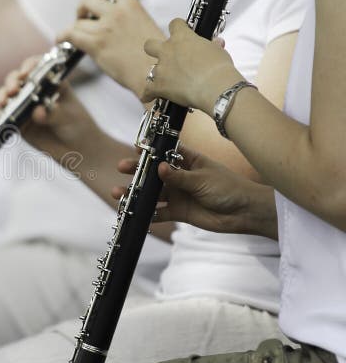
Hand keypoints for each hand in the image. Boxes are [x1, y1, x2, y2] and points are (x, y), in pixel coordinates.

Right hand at [0, 58, 97, 158]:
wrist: (77, 150)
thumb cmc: (78, 126)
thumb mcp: (69, 117)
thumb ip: (54, 113)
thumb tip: (38, 111)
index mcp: (51, 81)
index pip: (38, 66)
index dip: (29, 66)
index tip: (26, 73)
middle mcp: (34, 90)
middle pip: (17, 79)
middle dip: (12, 82)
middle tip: (12, 91)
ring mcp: (23, 105)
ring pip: (6, 95)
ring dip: (1, 96)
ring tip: (2, 104)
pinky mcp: (16, 122)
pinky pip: (1, 117)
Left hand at [58, 0, 164, 97]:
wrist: (157, 72)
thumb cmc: (157, 57)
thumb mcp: (148, 28)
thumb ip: (132, 20)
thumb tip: (118, 25)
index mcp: (133, 6)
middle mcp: (117, 14)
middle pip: (89, 0)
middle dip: (83, 8)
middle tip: (83, 16)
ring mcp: (105, 29)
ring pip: (78, 21)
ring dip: (74, 26)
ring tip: (73, 33)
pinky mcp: (96, 44)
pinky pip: (70, 34)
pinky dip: (62, 36)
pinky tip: (60, 40)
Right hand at [113, 147, 277, 238]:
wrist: (244, 212)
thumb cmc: (228, 188)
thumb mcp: (202, 179)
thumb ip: (179, 176)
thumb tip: (158, 168)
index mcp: (187, 160)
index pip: (164, 152)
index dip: (149, 150)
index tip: (136, 148)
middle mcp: (179, 176)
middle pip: (153, 172)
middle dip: (137, 171)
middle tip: (122, 168)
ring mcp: (177, 194)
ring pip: (152, 193)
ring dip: (136, 193)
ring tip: (119, 194)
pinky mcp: (178, 212)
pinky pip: (158, 213)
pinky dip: (146, 214)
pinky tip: (133, 214)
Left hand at [142, 19, 243, 112]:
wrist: (215, 86)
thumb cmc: (219, 68)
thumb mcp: (217, 51)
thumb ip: (212, 46)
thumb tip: (216, 43)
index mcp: (182, 38)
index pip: (175, 25)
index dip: (178, 28)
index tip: (182, 32)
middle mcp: (167, 51)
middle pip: (150, 44)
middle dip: (155, 49)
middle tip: (165, 56)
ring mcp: (161, 68)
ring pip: (152, 70)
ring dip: (160, 75)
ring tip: (172, 82)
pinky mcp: (159, 86)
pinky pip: (148, 91)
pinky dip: (149, 94)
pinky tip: (150, 97)